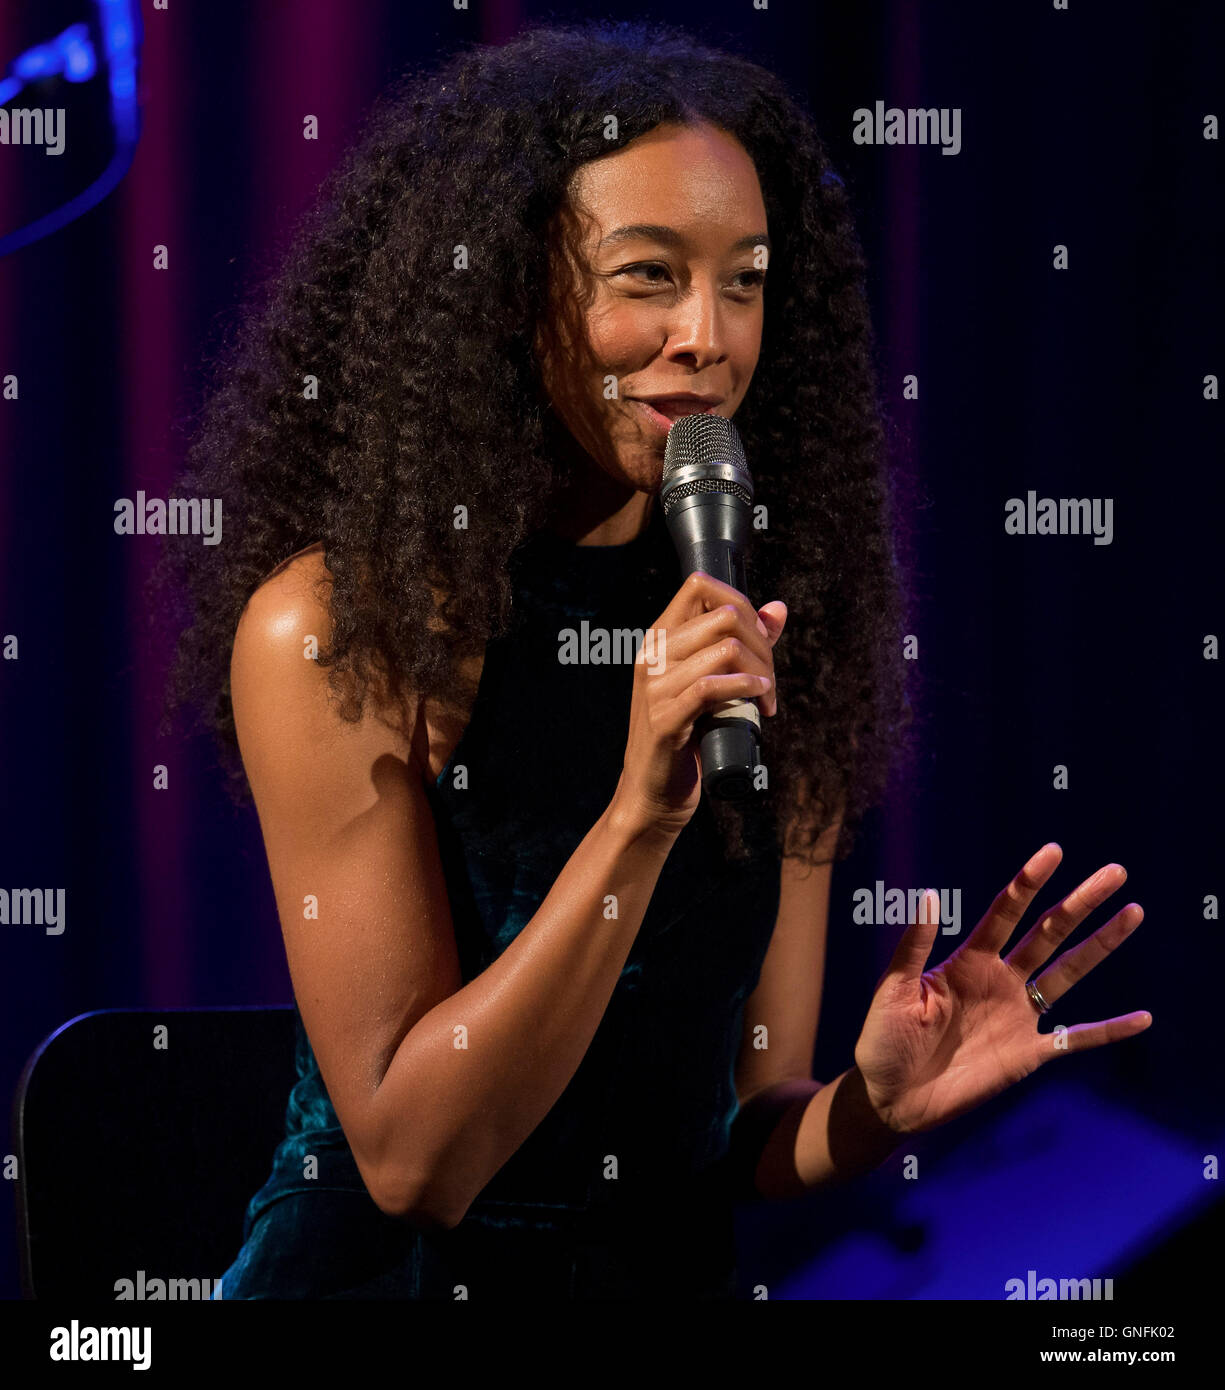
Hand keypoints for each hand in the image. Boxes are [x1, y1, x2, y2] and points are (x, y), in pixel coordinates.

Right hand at [611, 571, 786, 838]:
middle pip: (724, 615)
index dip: (741, 602)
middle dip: (763, 644)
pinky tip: (760, 699)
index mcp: (659, 639)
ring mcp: (655, 687)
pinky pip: (712, 687)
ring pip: (725, 649)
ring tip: (767, 697)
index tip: (759, 639)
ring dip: (762, 671)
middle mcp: (652, 655)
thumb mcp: (711, 683)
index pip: (700, 585)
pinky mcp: (664, 720)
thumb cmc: (686, 736)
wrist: (653, 792)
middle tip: (770, 679)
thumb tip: (777, 609)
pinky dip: (746, 688)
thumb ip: (741, 644)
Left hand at [853, 844, 1150, 1134]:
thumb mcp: (893, 989)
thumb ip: (914, 946)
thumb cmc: (883, 1040)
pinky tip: (1143, 1018)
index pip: (1005, 912)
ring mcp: (1018, 1016)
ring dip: (1100, 945)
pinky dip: (1109, 1029)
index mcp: (967, 961)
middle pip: (1048, 933)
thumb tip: (928, 894)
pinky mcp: (1028, 1054)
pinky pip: (1076, 1039)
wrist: (889, 1097)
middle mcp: (1000, 981)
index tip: (1053, 851)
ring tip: (1134, 913)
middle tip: (1115, 872)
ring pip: (1069, 973)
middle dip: (1081, 903)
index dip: (1029, 882)